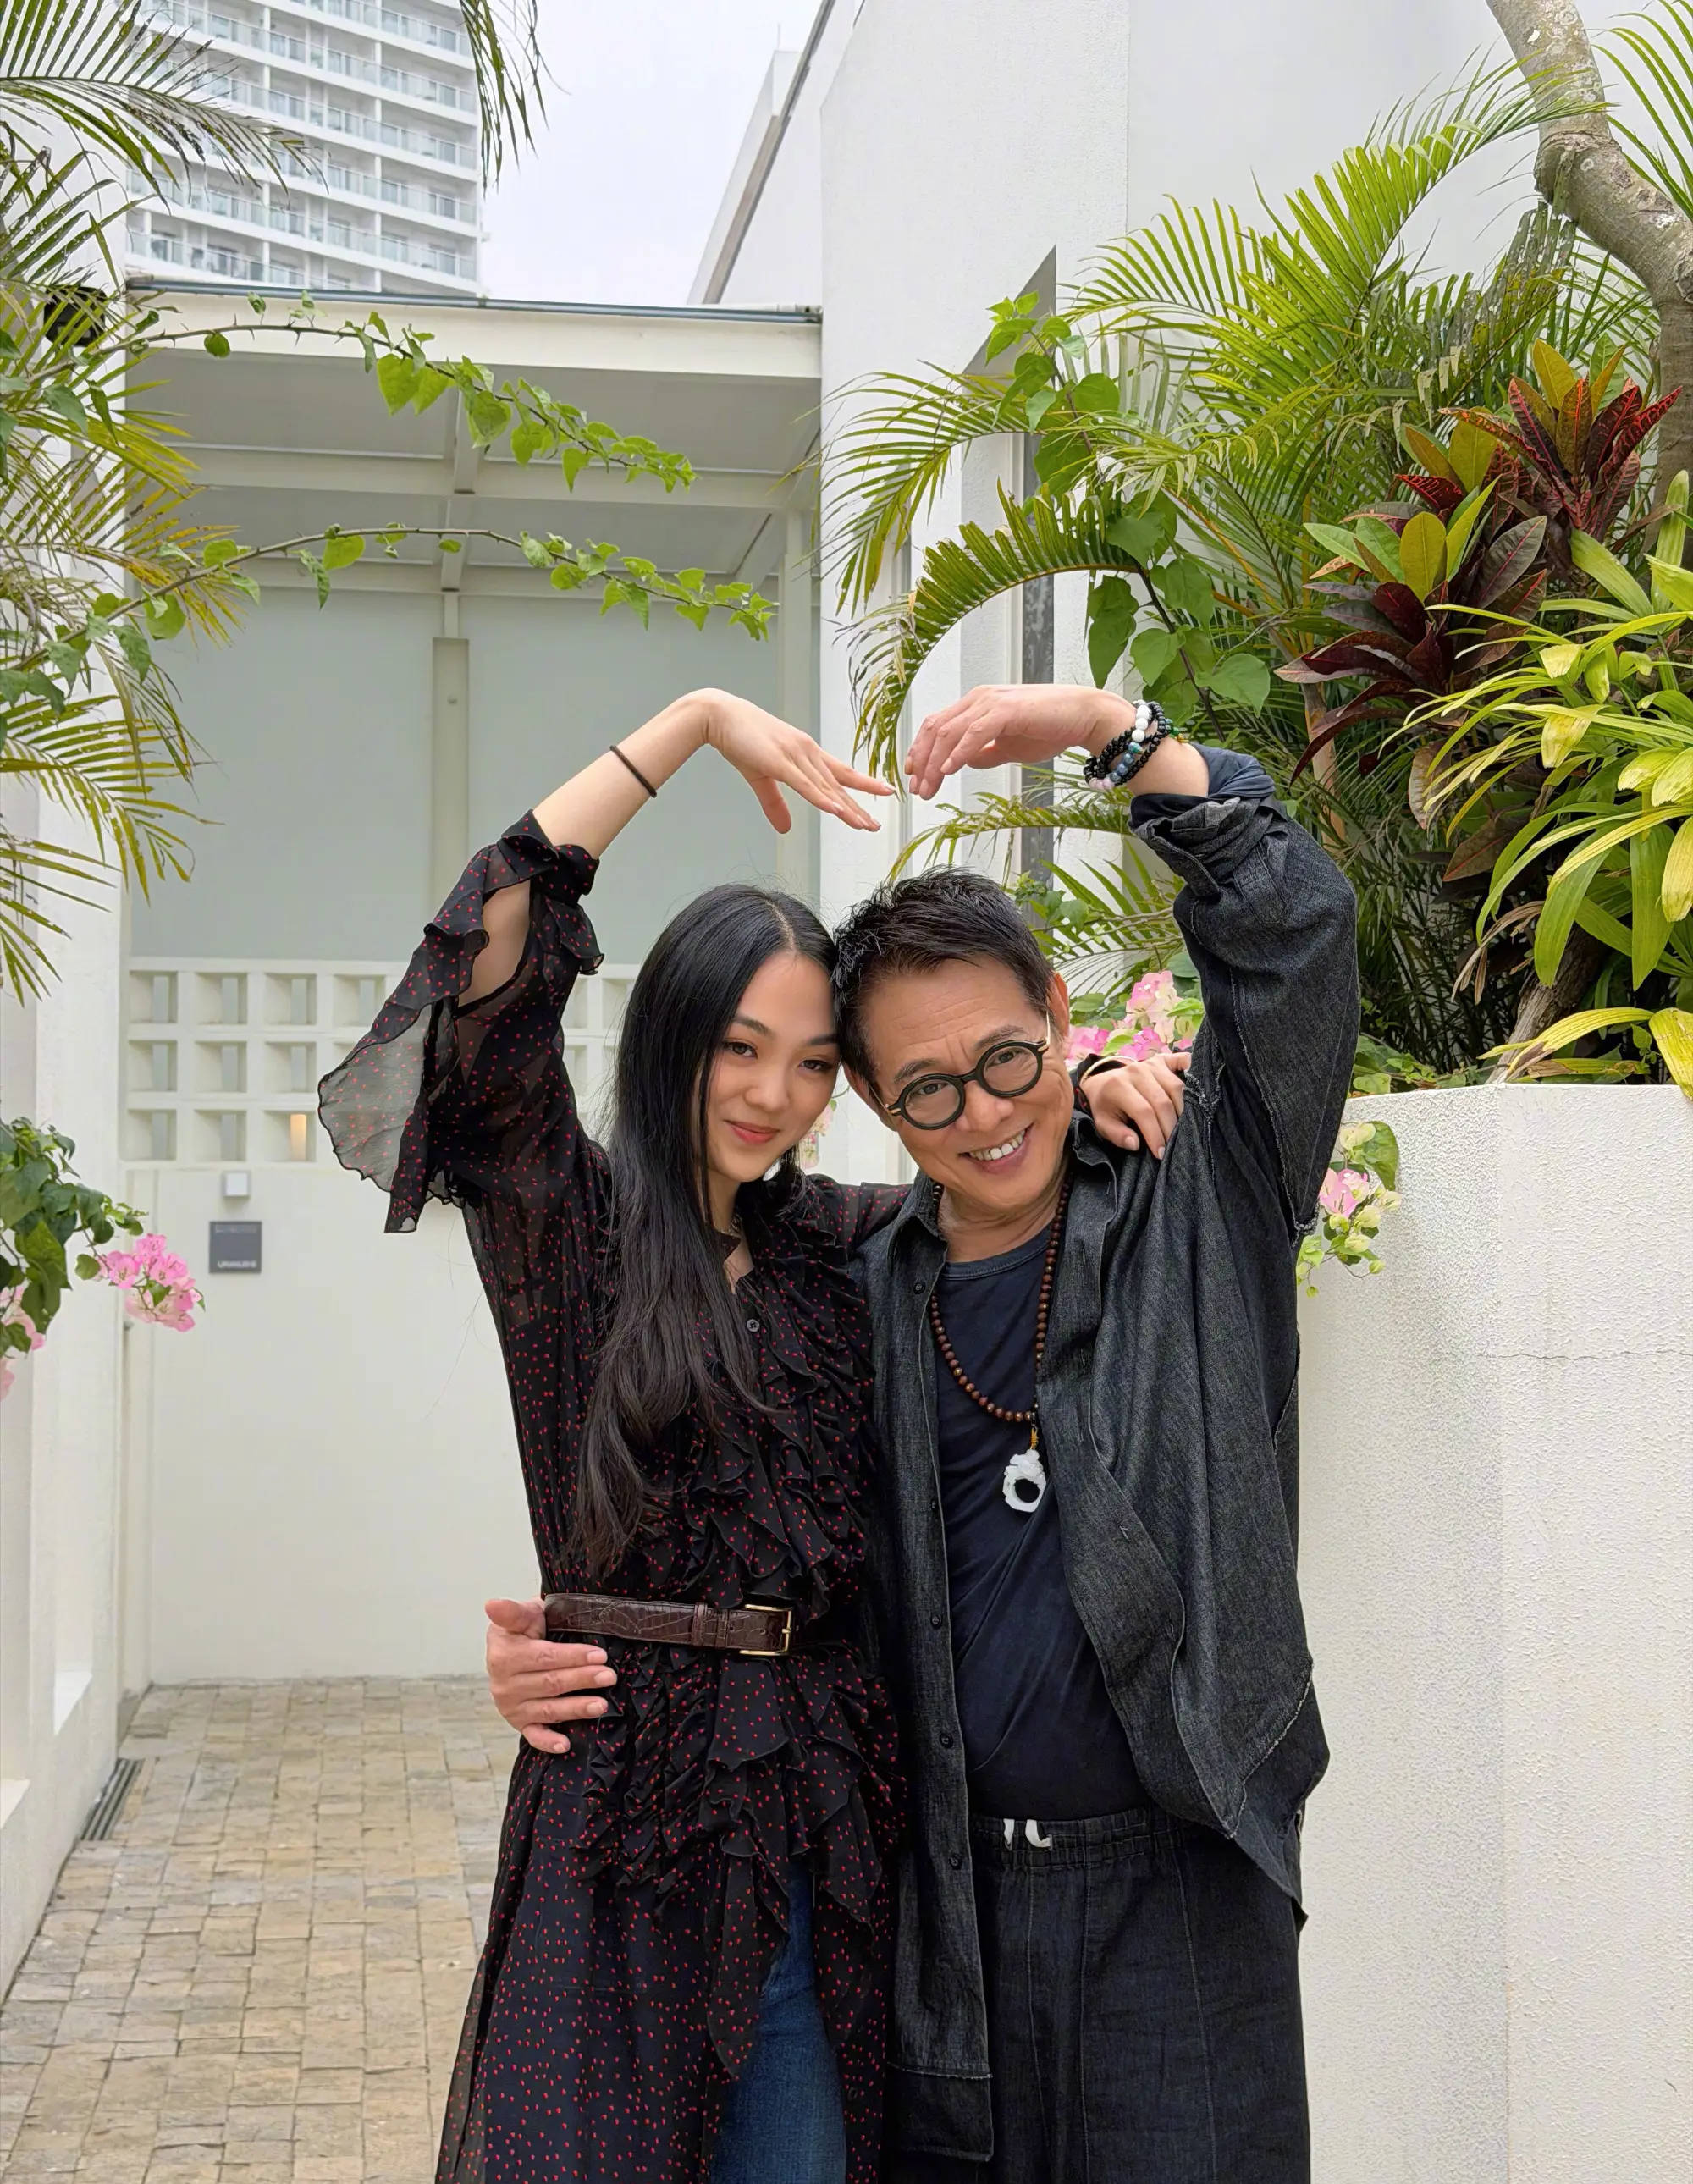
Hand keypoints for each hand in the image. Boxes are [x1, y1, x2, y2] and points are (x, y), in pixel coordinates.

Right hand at [484, 1597, 617, 1756]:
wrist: (511, 1650)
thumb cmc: (524, 1629)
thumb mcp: (521, 1615)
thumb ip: (512, 1612)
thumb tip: (491, 1604)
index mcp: (504, 1655)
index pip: (544, 1657)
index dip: (573, 1656)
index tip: (600, 1654)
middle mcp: (504, 1685)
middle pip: (550, 1683)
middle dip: (582, 1679)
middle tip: (609, 1676)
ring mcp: (511, 1707)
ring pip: (547, 1709)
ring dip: (575, 1709)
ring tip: (601, 1705)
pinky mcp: (519, 1723)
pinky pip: (533, 1735)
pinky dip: (548, 1742)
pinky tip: (566, 1744)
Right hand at [700, 690, 891, 832]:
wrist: (719, 715)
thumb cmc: (740, 739)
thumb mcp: (761, 777)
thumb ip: (775, 804)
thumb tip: (786, 828)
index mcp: (805, 753)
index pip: (840, 772)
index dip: (863, 784)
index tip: (884, 791)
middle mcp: (806, 752)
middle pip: (837, 785)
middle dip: (858, 806)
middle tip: (876, 824)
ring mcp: (794, 755)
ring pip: (825, 788)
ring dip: (846, 808)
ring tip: (863, 824)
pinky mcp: (778, 762)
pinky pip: (804, 784)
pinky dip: (822, 798)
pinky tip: (837, 810)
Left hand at [904, 685, 1124, 798]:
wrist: (1084, 715)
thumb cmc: (1050, 728)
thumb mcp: (1008, 747)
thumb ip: (984, 753)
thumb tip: (961, 763)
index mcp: (976, 705)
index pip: (937, 726)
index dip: (920, 751)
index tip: (913, 777)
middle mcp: (978, 699)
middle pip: (935, 729)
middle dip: (921, 762)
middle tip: (916, 790)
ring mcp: (991, 702)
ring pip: (949, 732)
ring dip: (934, 763)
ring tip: (928, 787)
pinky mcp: (1006, 710)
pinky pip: (974, 732)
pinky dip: (958, 752)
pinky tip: (949, 771)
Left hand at [1078, 1049, 1191, 1156]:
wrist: (1101, 1084)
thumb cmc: (1105, 1108)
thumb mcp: (1102, 1124)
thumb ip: (1116, 1135)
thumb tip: (1135, 1144)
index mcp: (1119, 1086)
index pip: (1144, 1112)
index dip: (1155, 1134)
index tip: (1160, 1153)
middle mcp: (1137, 1071)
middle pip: (1163, 1101)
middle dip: (1170, 1127)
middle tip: (1174, 1145)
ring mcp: (1151, 1063)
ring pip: (1177, 1087)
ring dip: (1184, 1110)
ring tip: (1184, 1129)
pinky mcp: (1163, 1060)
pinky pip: (1183, 1061)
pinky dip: (1193, 1071)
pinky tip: (1199, 1086)